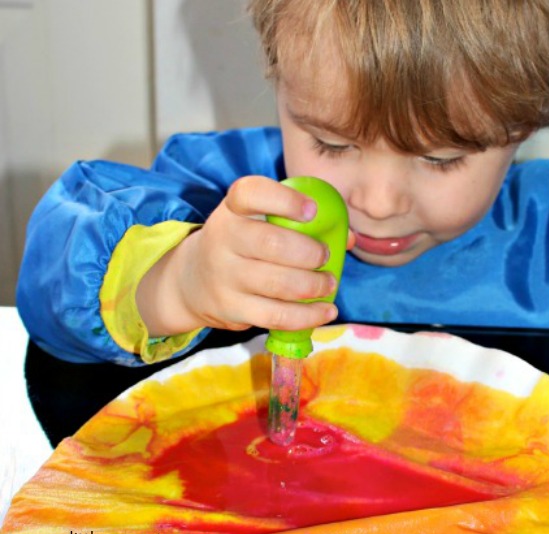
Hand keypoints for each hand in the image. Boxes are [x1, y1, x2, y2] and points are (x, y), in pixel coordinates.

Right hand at [137, 176, 348, 335]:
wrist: (192, 279)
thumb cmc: (243, 244)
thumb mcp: (259, 222)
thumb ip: (302, 222)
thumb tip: (347, 238)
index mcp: (233, 208)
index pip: (250, 193)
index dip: (285, 200)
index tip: (311, 210)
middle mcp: (223, 238)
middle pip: (271, 243)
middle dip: (309, 253)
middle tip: (324, 257)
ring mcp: (224, 276)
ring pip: (278, 284)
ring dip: (313, 286)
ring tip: (329, 284)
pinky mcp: (231, 309)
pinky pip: (276, 317)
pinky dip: (308, 316)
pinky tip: (326, 311)